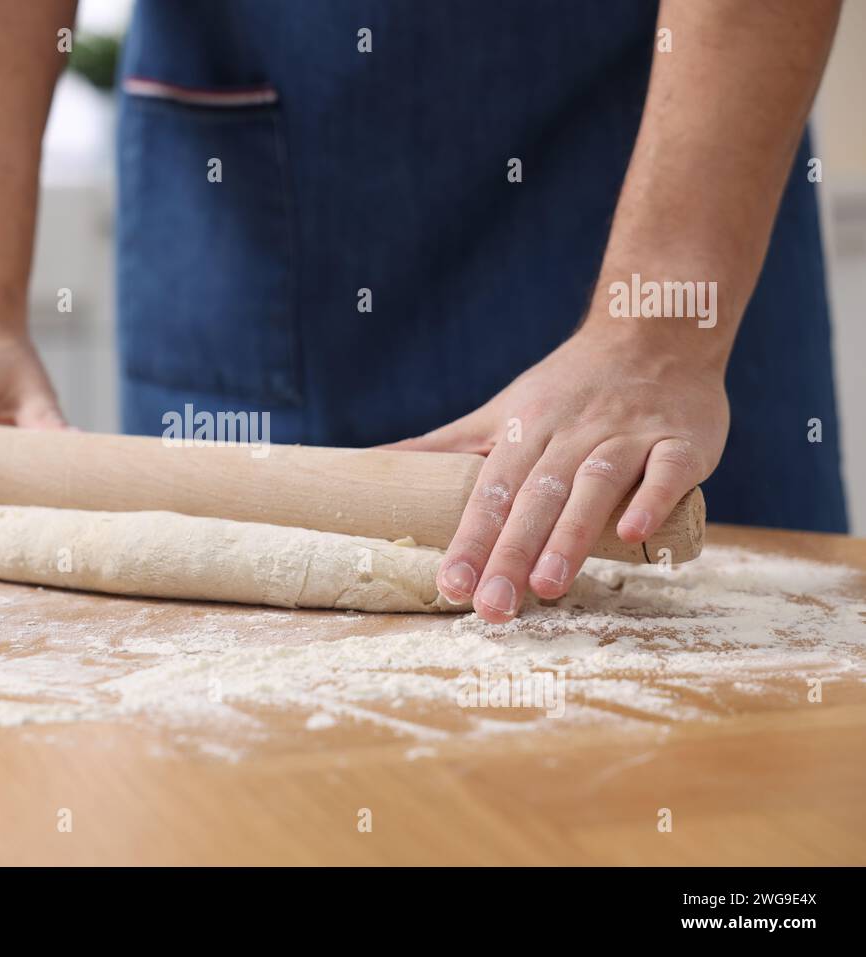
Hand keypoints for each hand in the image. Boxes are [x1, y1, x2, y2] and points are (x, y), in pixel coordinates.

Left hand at [384, 328, 728, 621]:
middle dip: (511, 553)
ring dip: (571, 535)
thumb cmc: (567, 386)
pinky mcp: (682, 440)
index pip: (490, 492)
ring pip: (595, 486)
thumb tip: (369, 461)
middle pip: (536, 497)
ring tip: (547, 586)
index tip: (451, 584)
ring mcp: (629, 435)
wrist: (653, 329)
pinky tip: (634, 535)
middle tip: (492, 607)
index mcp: (524, 430)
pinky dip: (652, 500)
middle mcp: (572, 434)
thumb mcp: (500, 409)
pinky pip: (667, 471)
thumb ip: (443, 446)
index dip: (470, 539)